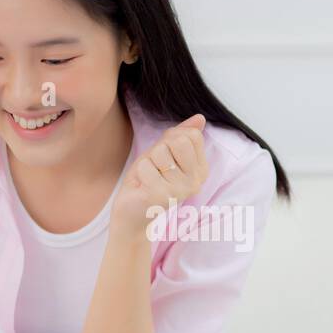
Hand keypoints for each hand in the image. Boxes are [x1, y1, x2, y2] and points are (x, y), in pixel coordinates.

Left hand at [110, 113, 208, 236]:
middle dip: (160, 149)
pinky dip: (140, 173)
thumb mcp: (164, 153)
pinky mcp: (163, 196)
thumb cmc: (147, 181)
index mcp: (201, 169)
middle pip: (180, 140)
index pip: (192, 135)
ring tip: (149, 178)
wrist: (131, 215)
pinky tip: (143, 187)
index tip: (166, 157)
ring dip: (148, 161)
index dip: (172, 139)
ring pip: (161, 152)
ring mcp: (181, 190)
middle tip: (155, 168)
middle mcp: (196, 181)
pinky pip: (146, 166)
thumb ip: (182, 135)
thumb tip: (200, 117)